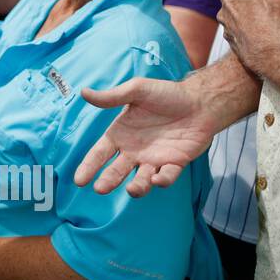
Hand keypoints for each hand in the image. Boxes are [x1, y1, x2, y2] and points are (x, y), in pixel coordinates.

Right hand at [75, 79, 218, 195]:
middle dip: (108, 181)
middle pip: (116, 171)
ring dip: (137, 187)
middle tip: (101, 189)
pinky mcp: (175, 164)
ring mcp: (154, 159)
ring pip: (141, 179)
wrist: (200, 101)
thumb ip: (111, 97)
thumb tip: (84, 92)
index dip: (89, 166)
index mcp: (120, 134)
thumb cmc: (167, 94)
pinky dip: (162, 181)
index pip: (99, 153)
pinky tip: (157, 179)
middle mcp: (134, 150)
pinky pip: (167, 176)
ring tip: (132, 189)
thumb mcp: (136, 91)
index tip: (79, 181)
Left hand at [217, 0, 279, 75]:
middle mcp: (223, 12)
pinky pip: (241, 36)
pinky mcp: (233, 45)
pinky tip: (265, 37)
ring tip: (268, 24)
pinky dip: (251, 35)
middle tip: (265, 6)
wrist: (269, 47)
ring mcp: (226, 30)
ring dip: (248, 21)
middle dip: (247, 3)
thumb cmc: (272, 15)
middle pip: (234, 3)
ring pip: (236, 21)